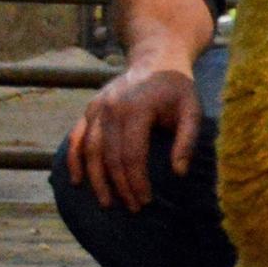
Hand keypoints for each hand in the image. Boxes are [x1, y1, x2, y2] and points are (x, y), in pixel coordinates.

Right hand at [66, 65, 201, 211]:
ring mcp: (97, 107)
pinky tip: (78, 180)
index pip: (132, 155)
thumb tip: (178, 173)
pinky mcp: (90, 108)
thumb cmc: (178, 89)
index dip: (137, 181)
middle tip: (133, 208)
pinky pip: (77, 137)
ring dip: (97, 180)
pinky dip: (75, 159)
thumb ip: (187, 140)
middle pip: (110, 157)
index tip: (146, 201)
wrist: (157, 58)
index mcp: (136, 108)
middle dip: (120, 186)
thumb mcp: (192, 109)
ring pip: (91, 151)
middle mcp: (111, 108)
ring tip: (107, 203)